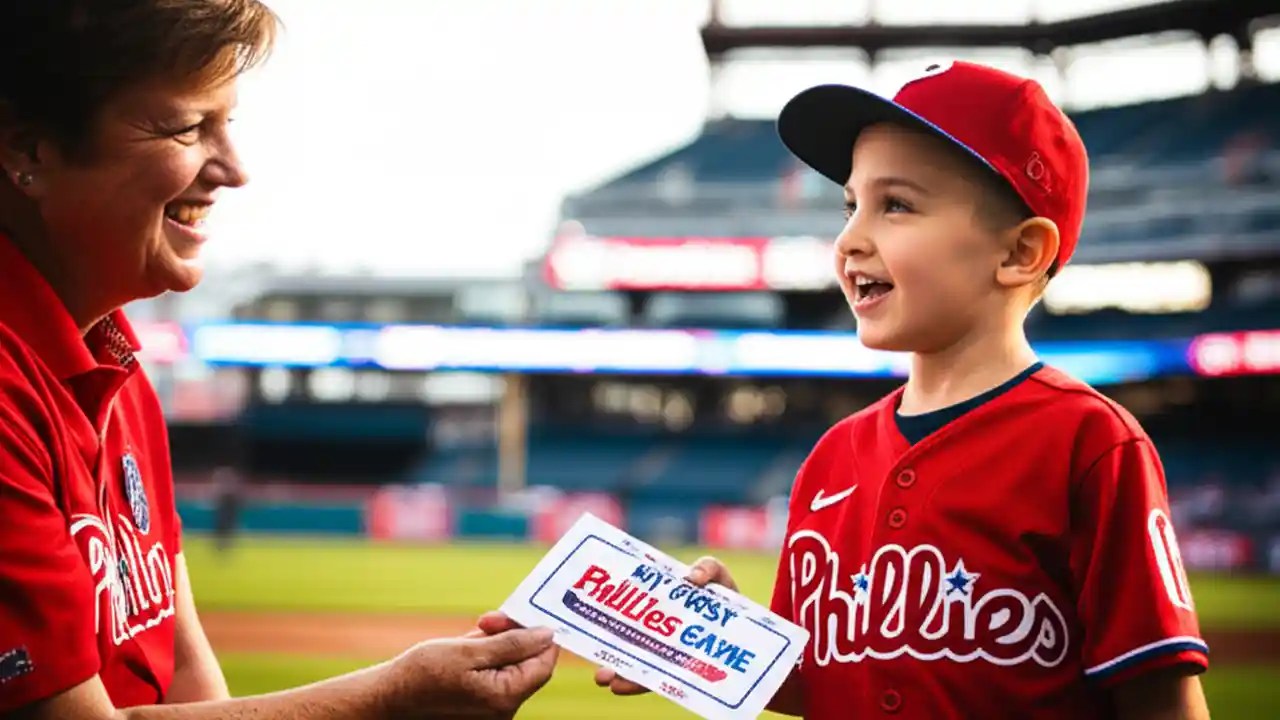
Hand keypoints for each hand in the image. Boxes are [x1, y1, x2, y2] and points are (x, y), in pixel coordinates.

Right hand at [382, 623, 558, 718]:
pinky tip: (467, 648)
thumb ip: (512, 643)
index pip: (544, 662)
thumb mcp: (468, 650)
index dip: (538, 635)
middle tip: (486, 620)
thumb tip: (547, 635)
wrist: (388, 698)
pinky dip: (487, 659)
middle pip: (527, 664)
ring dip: (497, 645)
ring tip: (473, 633)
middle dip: (512, 636)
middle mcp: (504, 710)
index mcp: (505, 697)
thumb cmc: (423, 674)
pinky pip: (495, 677)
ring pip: (510, 668)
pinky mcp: (480, 709)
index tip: (520, 614)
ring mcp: (492, 712)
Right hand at [594, 556, 737, 695]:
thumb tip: (688, 579)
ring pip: (636, 662)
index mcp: (661, 604)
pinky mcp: (680, 672)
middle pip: (626, 636)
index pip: (631, 603)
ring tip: (601, 677)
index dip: (610, 603)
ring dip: (617, 670)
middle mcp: (657, 629)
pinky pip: (656, 680)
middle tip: (584, 643)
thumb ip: (707, 567)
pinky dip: (639, 682)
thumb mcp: (719, 576)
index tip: (589, 603)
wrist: (756, 638)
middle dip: (605, 642)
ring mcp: (667, 651)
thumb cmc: (730, 601)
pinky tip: (621, 686)